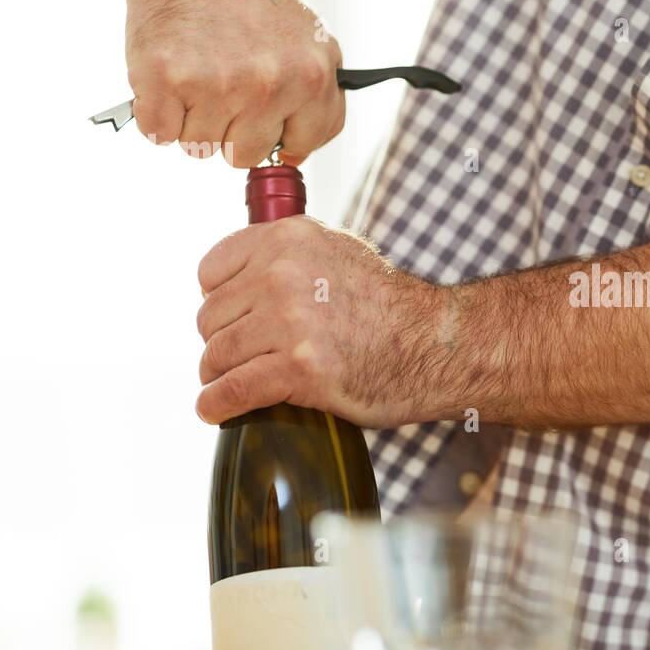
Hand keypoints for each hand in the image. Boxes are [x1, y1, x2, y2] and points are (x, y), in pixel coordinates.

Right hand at [126, 0, 343, 167]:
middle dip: (229, 129)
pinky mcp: (164, 81)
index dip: (275, 132)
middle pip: (243, 155)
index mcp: (311, 78)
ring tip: (197, 73)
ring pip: (199, 147)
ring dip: (191, 119)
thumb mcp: (311, 45)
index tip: (262, 110)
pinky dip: (157, 114)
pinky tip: (169, 78)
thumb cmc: (249, 7)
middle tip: (222, 84)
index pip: (299, 147)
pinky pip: (159, 135)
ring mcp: (216, 84)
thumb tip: (295, 154)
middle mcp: (268, 85)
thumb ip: (319, 102)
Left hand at [194, 216, 440, 426]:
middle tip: (249, 360)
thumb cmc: (393, 308)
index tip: (237, 322)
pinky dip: (217, 405)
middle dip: (224, 344)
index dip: (221, 303)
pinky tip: (217, 411)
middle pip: (209, 319)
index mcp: (289, 238)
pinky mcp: (300, 368)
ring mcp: (291, 321)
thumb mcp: (339, 253)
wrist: (439, 344)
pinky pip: (232, 390)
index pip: (210, 272)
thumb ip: (291, 257)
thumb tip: (244, 280)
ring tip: (238, 385)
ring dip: (221, 377)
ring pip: (216, 356)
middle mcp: (283, 272)